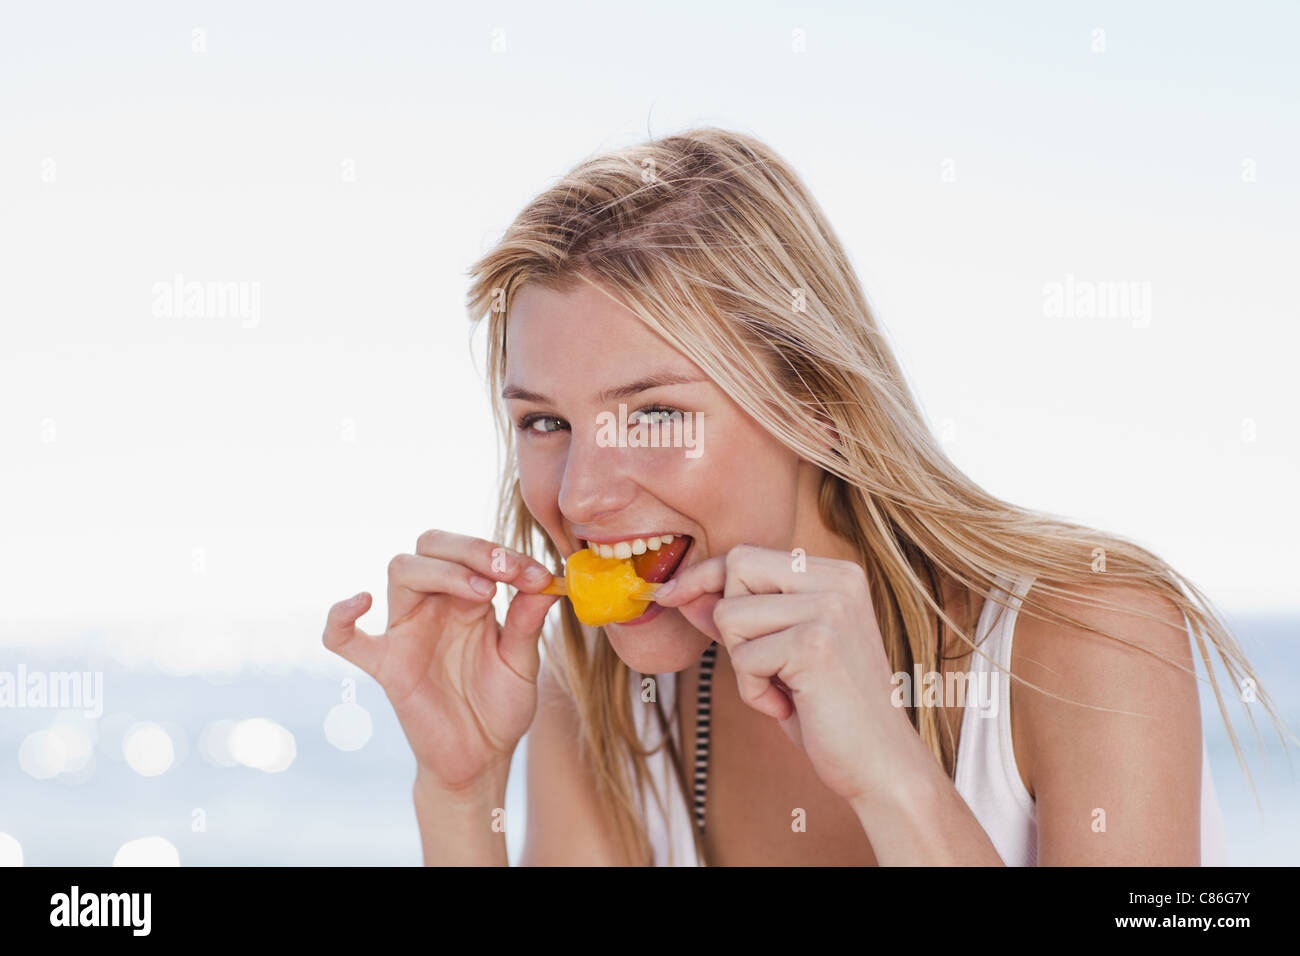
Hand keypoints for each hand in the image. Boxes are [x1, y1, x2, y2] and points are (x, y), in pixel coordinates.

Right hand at [322, 530, 558, 791]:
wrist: (482, 758)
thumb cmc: (501, 705)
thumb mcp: (522, 662)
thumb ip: (527, 623)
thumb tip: (547, 582)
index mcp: (468, 598)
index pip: (473, 552)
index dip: (505, 555)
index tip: (539, 576)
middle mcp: (434, 605)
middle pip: (432, 546)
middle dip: (471, 549)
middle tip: (508, 572)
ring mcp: (407, 632)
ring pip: (402, 571)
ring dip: (442, 570)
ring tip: (484, 593)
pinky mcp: (387, 666)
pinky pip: (344, 639)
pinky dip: (340, 618)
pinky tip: (361, 602)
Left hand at [654, 544, 911, 803]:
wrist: (880, 763)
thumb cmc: (827, 708)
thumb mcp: (777, 652)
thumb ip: (737, 616)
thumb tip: (681, 592)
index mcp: (836, 574)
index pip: (747, 554)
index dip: (704, 575)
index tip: (671, 595)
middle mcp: (838, 581)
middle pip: (737, 568)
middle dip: (730, 621)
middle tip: (766, 664)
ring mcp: (830, 608)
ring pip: (731, 614)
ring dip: (743, 663)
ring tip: (783, 687)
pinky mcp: (816, 643)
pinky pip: (744, 657)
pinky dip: (753, 692)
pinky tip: (789, 706)